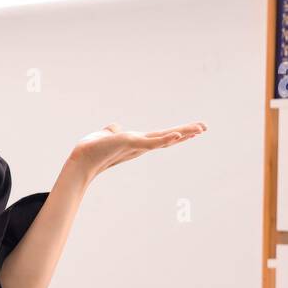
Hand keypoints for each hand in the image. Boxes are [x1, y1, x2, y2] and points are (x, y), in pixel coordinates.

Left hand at [67, 120, 206, 181]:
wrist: (82, 159)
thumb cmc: (92, 149)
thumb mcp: (105, 136)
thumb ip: (112, 132)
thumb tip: (114, 128)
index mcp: (137, 143)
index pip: (161, 137)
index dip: (176, 133)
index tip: (192, 130)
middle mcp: (141, 146)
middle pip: (168, 139)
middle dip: (186, 133)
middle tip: (204, 128)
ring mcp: (138, 146)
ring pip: (165, 140)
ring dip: (182, 134)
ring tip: (198, 129)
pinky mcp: (132, 144)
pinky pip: (152, 142)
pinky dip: (164, 139)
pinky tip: (176, 135)